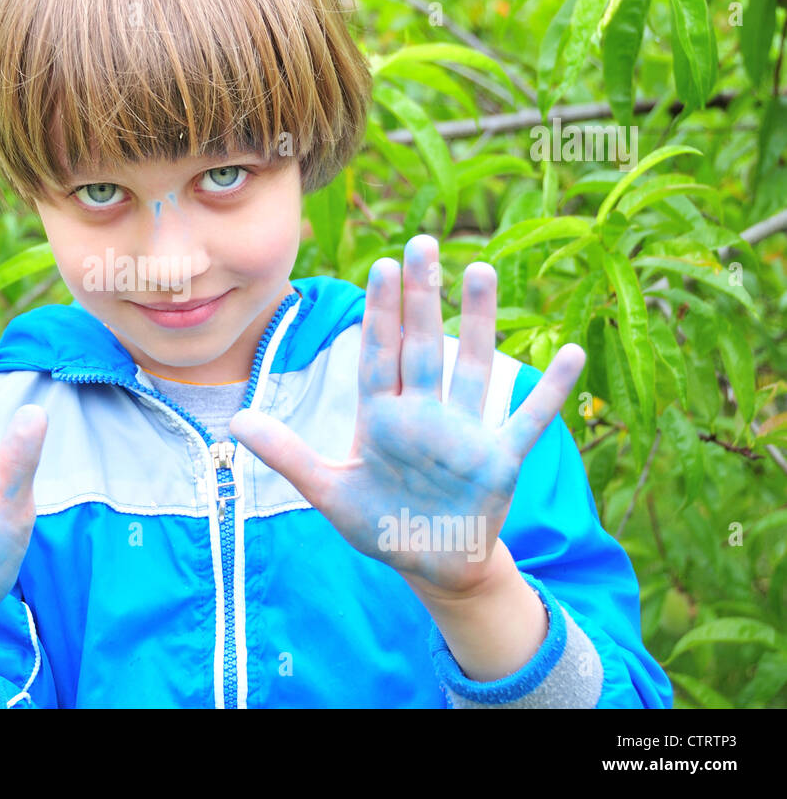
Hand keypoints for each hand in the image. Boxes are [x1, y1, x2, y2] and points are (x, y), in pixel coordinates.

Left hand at [230, 234, 584, 597]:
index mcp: (382, 419)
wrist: (430, 565)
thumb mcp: (329, 493)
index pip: (379, 355)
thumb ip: (288, 456)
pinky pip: (528, 419)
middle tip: (424, 242)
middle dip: (422, 297)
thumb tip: (236, 424)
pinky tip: (570, 353)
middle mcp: (424, 415)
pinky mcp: (500, 460)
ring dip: (479, 322)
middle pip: (422, 346)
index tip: (381, 265)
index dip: (380, 313)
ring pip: (473, 366)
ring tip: (482, 270)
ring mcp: (464, 433)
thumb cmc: (379, 525)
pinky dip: (549, 390)